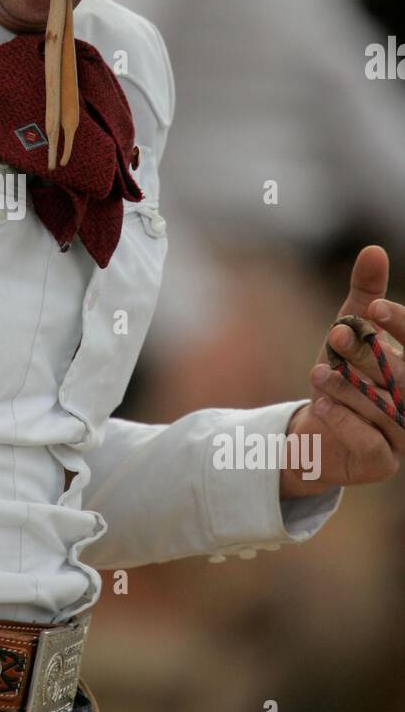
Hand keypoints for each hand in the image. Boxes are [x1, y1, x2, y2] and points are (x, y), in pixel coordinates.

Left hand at [280, 245, 404, 498]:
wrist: (314, 433)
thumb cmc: (340, 377)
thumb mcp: (348, 333)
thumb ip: (364, 295)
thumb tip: (373, 249)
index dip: (400, 325)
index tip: (370, 309)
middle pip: (403, 376)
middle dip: (369, 354)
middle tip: (335, 337)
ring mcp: (404, 436)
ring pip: (386, 409)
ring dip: (349, 388)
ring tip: (317, 373)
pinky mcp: (383, 462)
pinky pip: (371, 442)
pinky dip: (345, 422)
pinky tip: (321, 405)